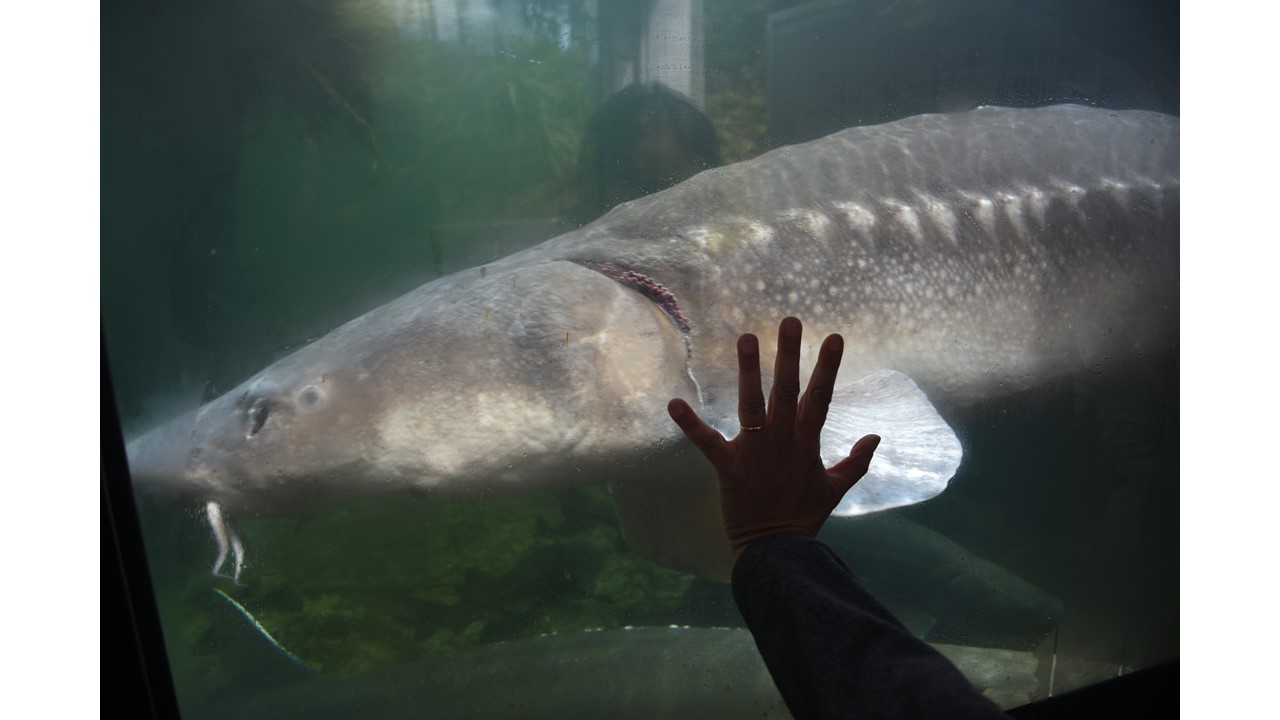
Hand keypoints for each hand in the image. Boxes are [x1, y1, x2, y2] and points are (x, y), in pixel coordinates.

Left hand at [667, 317, 879, 560]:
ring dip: (748, 371)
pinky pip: (706, 443)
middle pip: (787, 391)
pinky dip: (690, 424)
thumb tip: (877, 436)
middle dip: (789, 355)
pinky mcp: (728, 467)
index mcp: (807, 443)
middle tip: (789, 321)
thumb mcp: (836, 489)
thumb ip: (856, 461)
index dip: (827, 367)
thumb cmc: (804, 517)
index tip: (834, 337)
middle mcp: (782, 441)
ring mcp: (754, 452)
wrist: (777, 549)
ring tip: (746, 338)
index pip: (820, 397)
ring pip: (751, 405)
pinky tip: (673, 403)